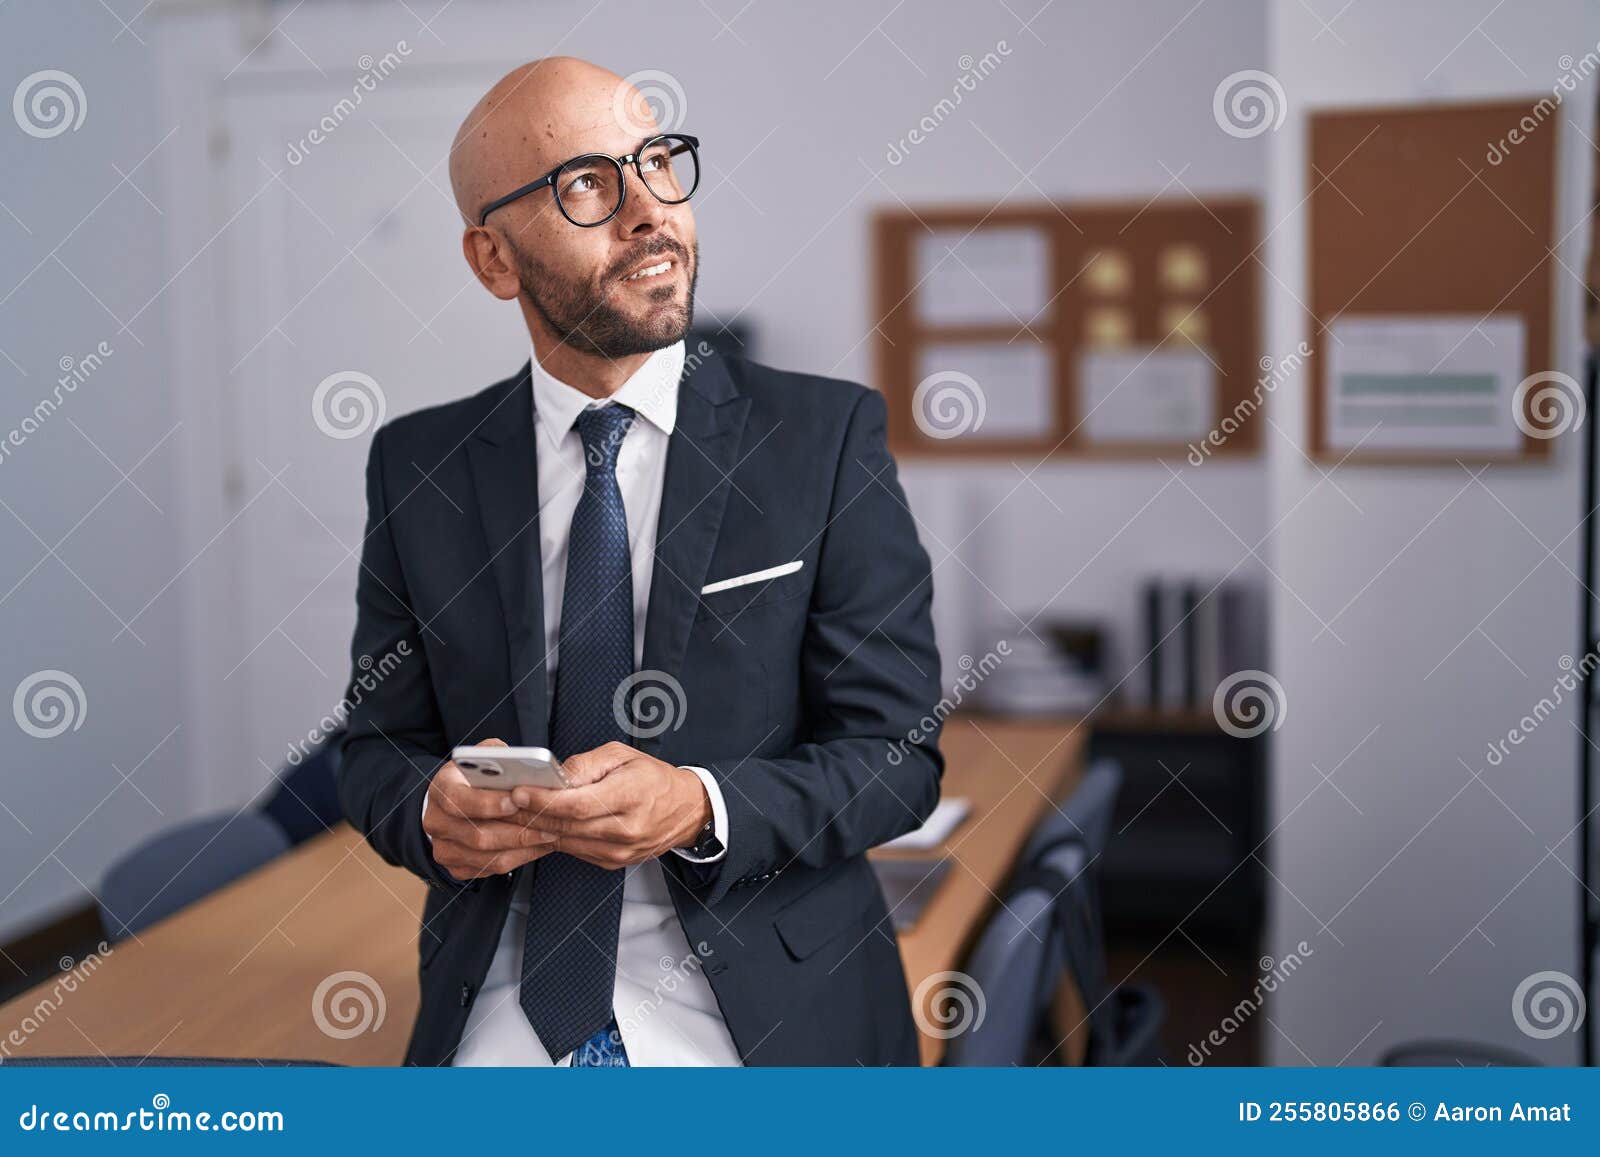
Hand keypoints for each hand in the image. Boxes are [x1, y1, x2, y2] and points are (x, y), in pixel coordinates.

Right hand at [423, 738, 557, 880]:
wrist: (454, 803)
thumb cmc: (474, 777)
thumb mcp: (482, 757)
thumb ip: (497, 756)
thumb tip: (520, 764)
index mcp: (441, 789)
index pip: (458, 800)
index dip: (487, 803)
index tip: (516, 800)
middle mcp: (436, 821)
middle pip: (477, 835)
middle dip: (518, 831)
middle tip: (548, 824)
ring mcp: (444, 848)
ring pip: (488, 857)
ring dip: (523, 848)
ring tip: (549, 836)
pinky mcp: (455, 867)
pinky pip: (491, 869)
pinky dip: (519, 859)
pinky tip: (537, 846)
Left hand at [508, 741, 711, 869]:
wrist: (685, 811)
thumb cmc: (653, 779)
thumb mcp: (623, 756)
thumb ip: (586, 765)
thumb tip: (553, 776)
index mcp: (630, 798)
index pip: (578, 805)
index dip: (544, 801)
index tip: (518, 792)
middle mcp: (624, 830)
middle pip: (566, 826)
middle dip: (529, 814)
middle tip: (500, 801)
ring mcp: (617, 851)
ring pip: (565, 841)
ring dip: (535, 828)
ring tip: (510, 812)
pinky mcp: (610, 862)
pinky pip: (573, 850)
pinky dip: (552, 837)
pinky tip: (536, 825)